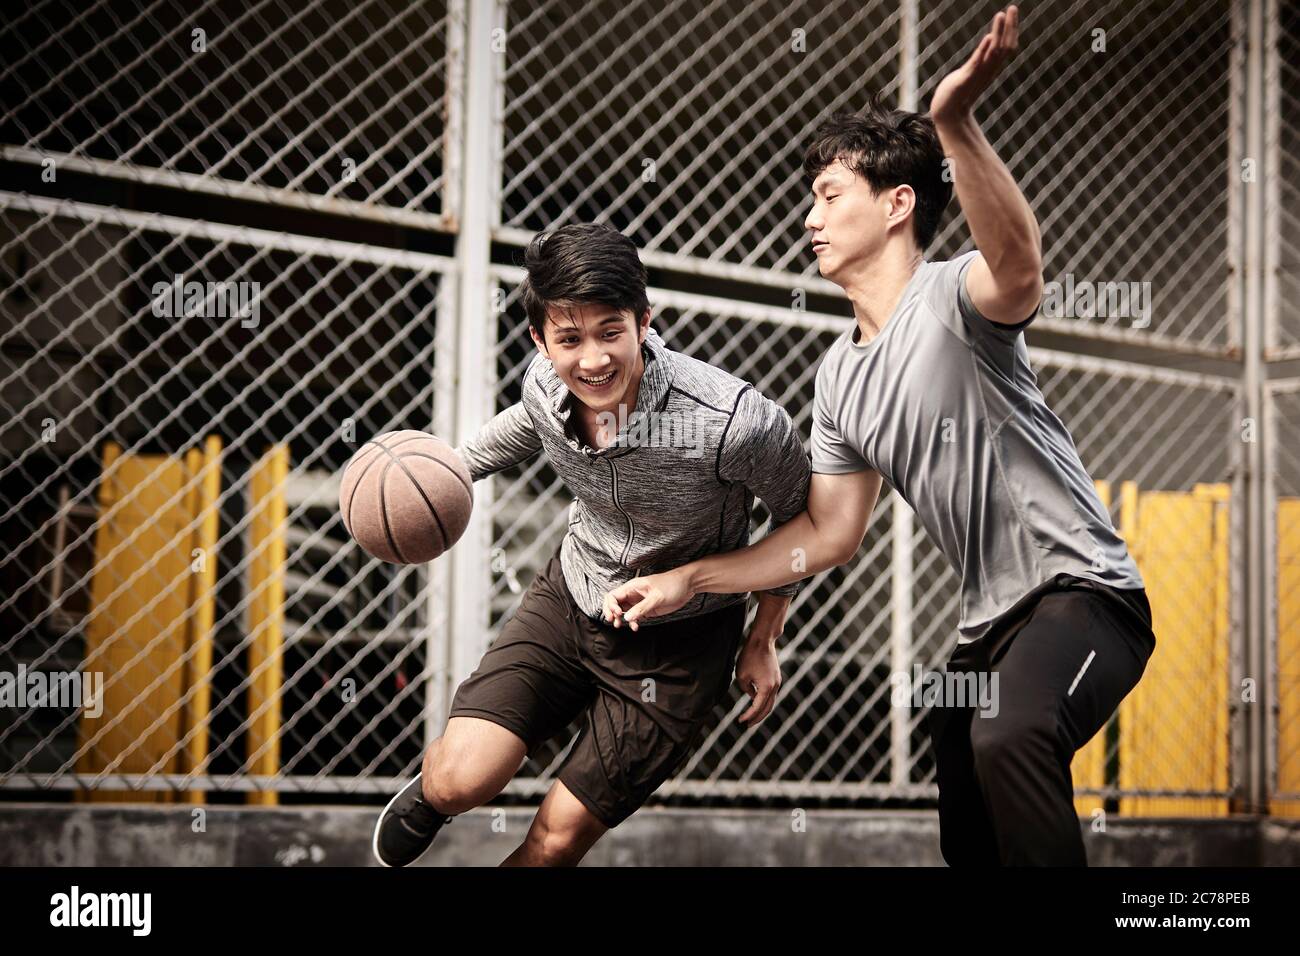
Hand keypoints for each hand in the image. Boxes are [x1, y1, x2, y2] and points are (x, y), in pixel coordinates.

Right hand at [602, 568, 695, 629]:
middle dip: (612, 613)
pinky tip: (636, 626)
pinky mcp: (647, 608)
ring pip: (624, 611)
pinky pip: (635, 616)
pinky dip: (632, 622)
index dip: (611, 606)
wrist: (687, 585)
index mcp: (633, 587)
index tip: (617, 614)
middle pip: (615, 603)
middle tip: (615, 622)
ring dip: (621, 619)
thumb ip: (642, 608)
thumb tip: (627, 617)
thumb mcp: (656, 597)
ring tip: (622, 626)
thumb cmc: (672, 584)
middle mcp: (634, 594)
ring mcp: (640, 602)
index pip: (613, 595)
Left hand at [735, 635, 781, 725]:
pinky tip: (755, 703)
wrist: (762, 641)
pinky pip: (770, 694)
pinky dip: (764, 701)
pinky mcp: (776, 678)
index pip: (757, 707)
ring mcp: (777, 682)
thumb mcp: (741, 675)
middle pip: (767, 709)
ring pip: (770, 702)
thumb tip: (752, 695)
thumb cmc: (749, 657)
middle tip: (747, 725)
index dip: (748, 716)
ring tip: (751, 718)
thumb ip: (746, 689)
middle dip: (757, 718)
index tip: (740, 721)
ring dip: (761, 711)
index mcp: (766, 688)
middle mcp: (775, 687)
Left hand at [929, 5, 1019, 126]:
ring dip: (998, 34)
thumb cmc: (958, 92)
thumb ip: (981, 58)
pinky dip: (983, 51)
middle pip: (1005, 47)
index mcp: (990, 67)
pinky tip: (988, 38)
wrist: (948, 114)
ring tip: (1001, 15)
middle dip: (1010, 27)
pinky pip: (976, 65)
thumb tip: (990, 39)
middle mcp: (987, 71)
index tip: (1012, 10)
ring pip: (994, 53)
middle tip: (1013, 8)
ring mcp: (977, 76)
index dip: (1011, 29)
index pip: (1007, 46)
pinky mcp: (964, 81)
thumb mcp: (972, 71)